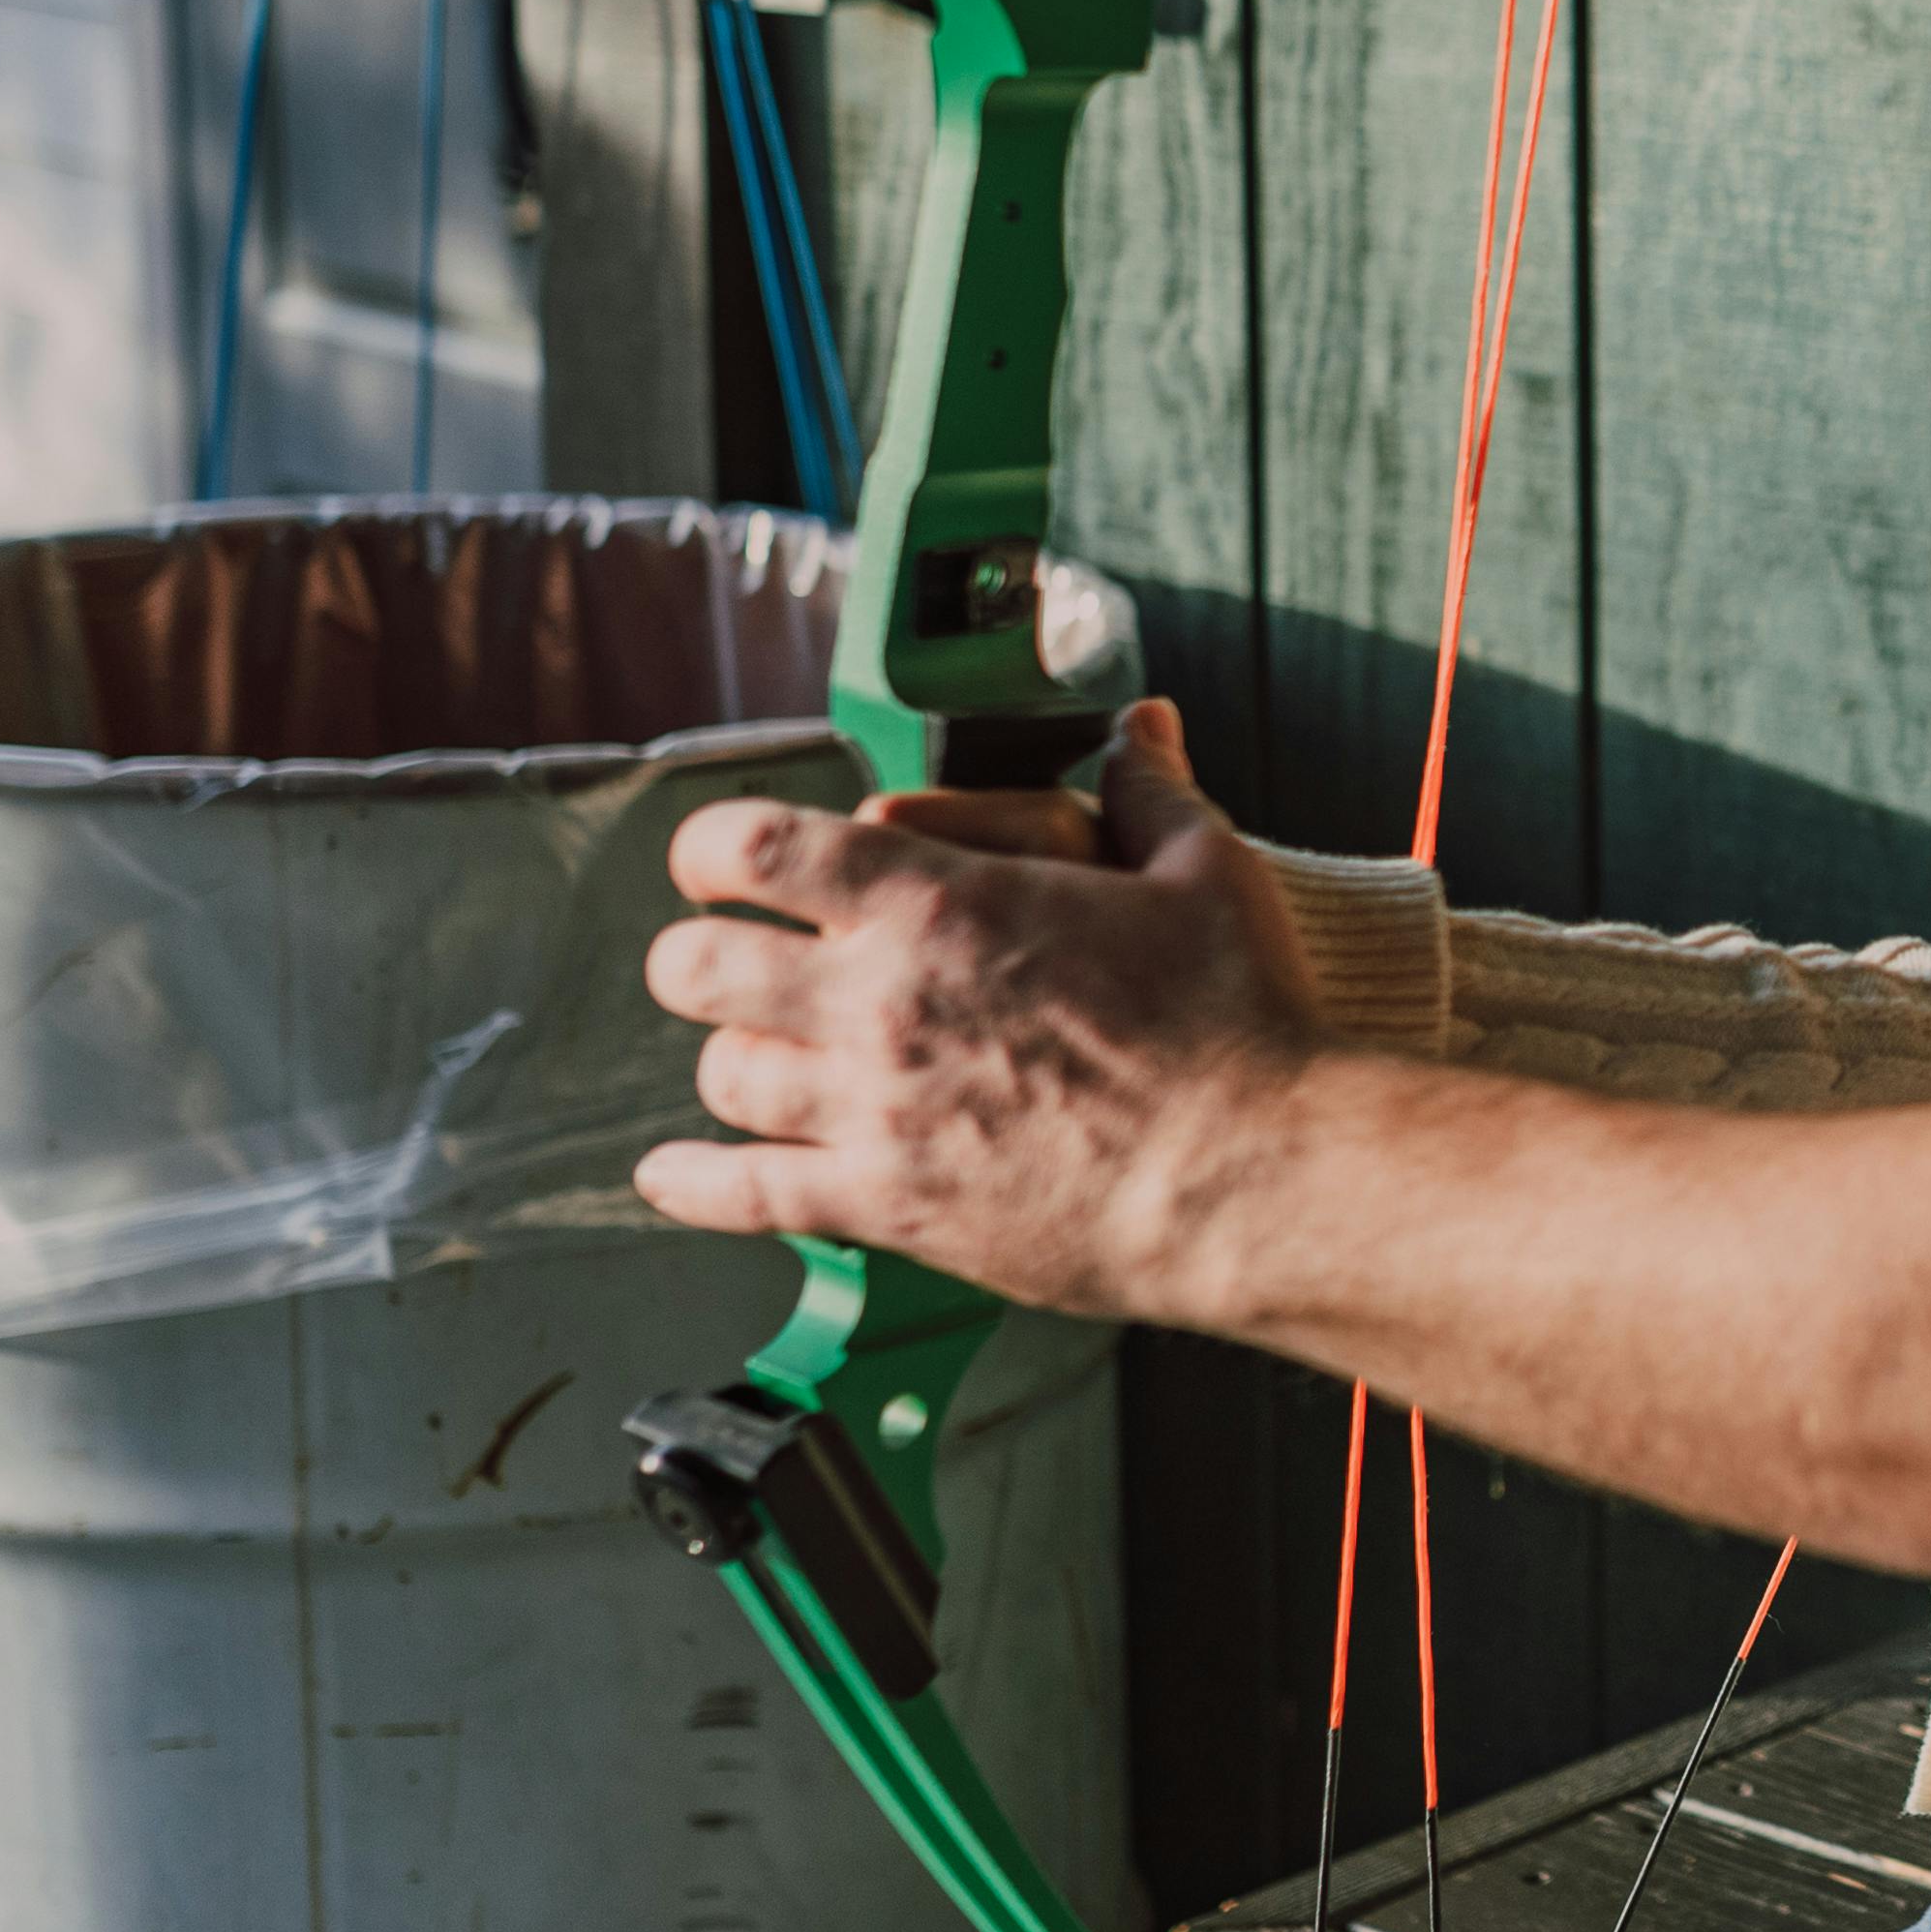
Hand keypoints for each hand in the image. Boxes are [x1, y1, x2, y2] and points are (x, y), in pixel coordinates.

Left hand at [634, 699, 1327, 1321]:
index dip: (714, 848)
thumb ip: (1152, 791)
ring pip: (722, 1077)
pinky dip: (692, 1185)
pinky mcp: (890, 1205)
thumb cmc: (1241, 1024)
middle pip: (696, 967)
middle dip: (704, 958)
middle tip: (737, 963)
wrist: (1258, 1175)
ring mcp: (875, 1110)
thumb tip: (1143, 726)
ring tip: (770, 1061)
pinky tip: (672, 1176)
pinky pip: (744, 1196)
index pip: (748, 847)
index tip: (725, 863)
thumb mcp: (1208, 874)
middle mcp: (881, 1002)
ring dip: (739, 1061)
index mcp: (941, 902)